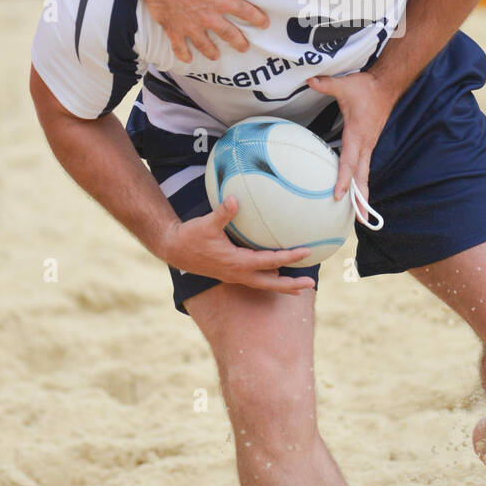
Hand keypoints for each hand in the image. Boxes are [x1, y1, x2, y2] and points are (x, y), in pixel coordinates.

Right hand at [147, 0, 269, 63]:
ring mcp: (191, 27)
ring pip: (206, 45)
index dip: (258, 19)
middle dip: (239, 43)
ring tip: (216, 56)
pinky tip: (188, 59)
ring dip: (212, 52)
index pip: (246, 13)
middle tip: (244, 48)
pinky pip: (180, 48)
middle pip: (229, 35)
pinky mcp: (174, 30)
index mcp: (221, 1)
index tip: (264, 24)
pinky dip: (184, 55)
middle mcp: (209, 18)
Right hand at [160, 197, 314, 294]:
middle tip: (311, 284)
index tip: (306, 251)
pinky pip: (256, 279)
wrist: (174, 249)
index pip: (269, 261)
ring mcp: (235, 276)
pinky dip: (269, 278)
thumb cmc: (191, 236)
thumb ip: (223, 213)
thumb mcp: (206, 224)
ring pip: (264, 284)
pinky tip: (276, 273)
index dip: (289, 257)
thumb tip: (235, 198)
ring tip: (300, 287)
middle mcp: (238, 274)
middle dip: (291, 285)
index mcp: (237, 262)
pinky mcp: (231, 274)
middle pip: (271, 283)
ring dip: (282, 285)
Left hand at [306, 70, 395, 210]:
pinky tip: (358, 194)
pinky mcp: (369, 144)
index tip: (339, 195)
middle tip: (364, 220)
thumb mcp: (345, 84)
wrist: (387, 86)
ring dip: (364, 195)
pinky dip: (362, 183)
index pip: (350, 161)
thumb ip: (327, 84)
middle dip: (363, 199)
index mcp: (358, 135)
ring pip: (365, 174)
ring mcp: (369, 146)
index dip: (345, 178)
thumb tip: (310, 79)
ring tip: (363, 217)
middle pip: (363, 176)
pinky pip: (364, 167)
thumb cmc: (366, 87)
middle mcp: (365, 144)